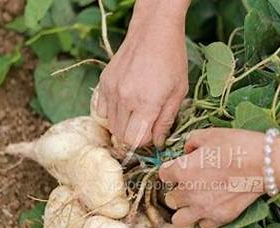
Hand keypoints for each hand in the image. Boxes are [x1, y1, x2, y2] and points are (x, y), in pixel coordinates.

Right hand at [96, 1, 189, 147]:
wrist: (154, 32)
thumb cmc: (172, 60)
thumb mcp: (178, 93)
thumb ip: (166, 121)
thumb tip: (158, 143)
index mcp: (146, 104)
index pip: (135, 141)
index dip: (145, 142)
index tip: (152, 135)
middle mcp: (124, 99)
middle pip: (121, 136)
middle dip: (133, 136)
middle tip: (146, 126)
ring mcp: (111, 90)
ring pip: (110, 124)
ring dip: (123, 125)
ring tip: (137, 113)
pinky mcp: (104, 82)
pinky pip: (100, 110)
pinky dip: (111, 113)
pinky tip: (124, 105)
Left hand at [159, 128, 267, 227]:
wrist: (265, 163)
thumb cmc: (237, 145)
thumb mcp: (210, 134)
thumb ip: (191, 142)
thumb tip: (188, 150)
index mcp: (182, 171)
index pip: (162, 175)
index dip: (171, 170)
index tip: (180, 167)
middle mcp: (188, 194)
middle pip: (169, 199)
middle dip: (177, 191)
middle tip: (190, 183)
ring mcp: (204, 209)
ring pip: (179, 220)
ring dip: (185, 210)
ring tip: (196, 200)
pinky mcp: (220, 218)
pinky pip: (203, 225)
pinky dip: (205, 218)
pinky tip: (212, 206)